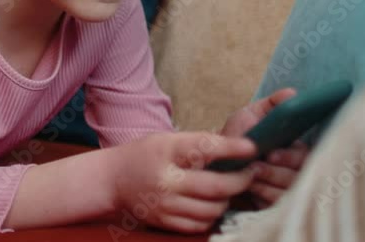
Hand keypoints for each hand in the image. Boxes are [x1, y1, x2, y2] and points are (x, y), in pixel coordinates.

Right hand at [108, 131, 259, 233]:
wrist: (111, 180)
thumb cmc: (143, 155)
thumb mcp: (167, 140)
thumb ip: (197, 144)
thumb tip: (235, 147)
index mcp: (167, 152)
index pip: (205, 148)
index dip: (232, 148)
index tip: (252, 147)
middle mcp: (166, 180)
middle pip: (216, 187)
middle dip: (240, 180)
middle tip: (251, 172)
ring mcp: (165, 205)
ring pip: (212, 209)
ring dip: (227, 200)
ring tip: (229, 189)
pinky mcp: (165, 222)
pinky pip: (200, 225)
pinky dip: (212, 215)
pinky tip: (213, 204)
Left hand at [219, 88, 311, 207]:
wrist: (215, 162)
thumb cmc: (236, 137)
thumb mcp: (251, 116)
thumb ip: (272, 104)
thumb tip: (292, 93)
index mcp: (294, 150)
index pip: (305, 157)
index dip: (290, 156)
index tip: (272, 153)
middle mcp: (294, 171)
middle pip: (297, 177)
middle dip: (275, 172)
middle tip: (256, 166)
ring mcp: (284, 190)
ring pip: (286, 193)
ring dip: (266, 184)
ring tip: (249, 175)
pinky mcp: (272, 207)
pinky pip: (274, 206)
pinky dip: (261, 196)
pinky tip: (248, 188)